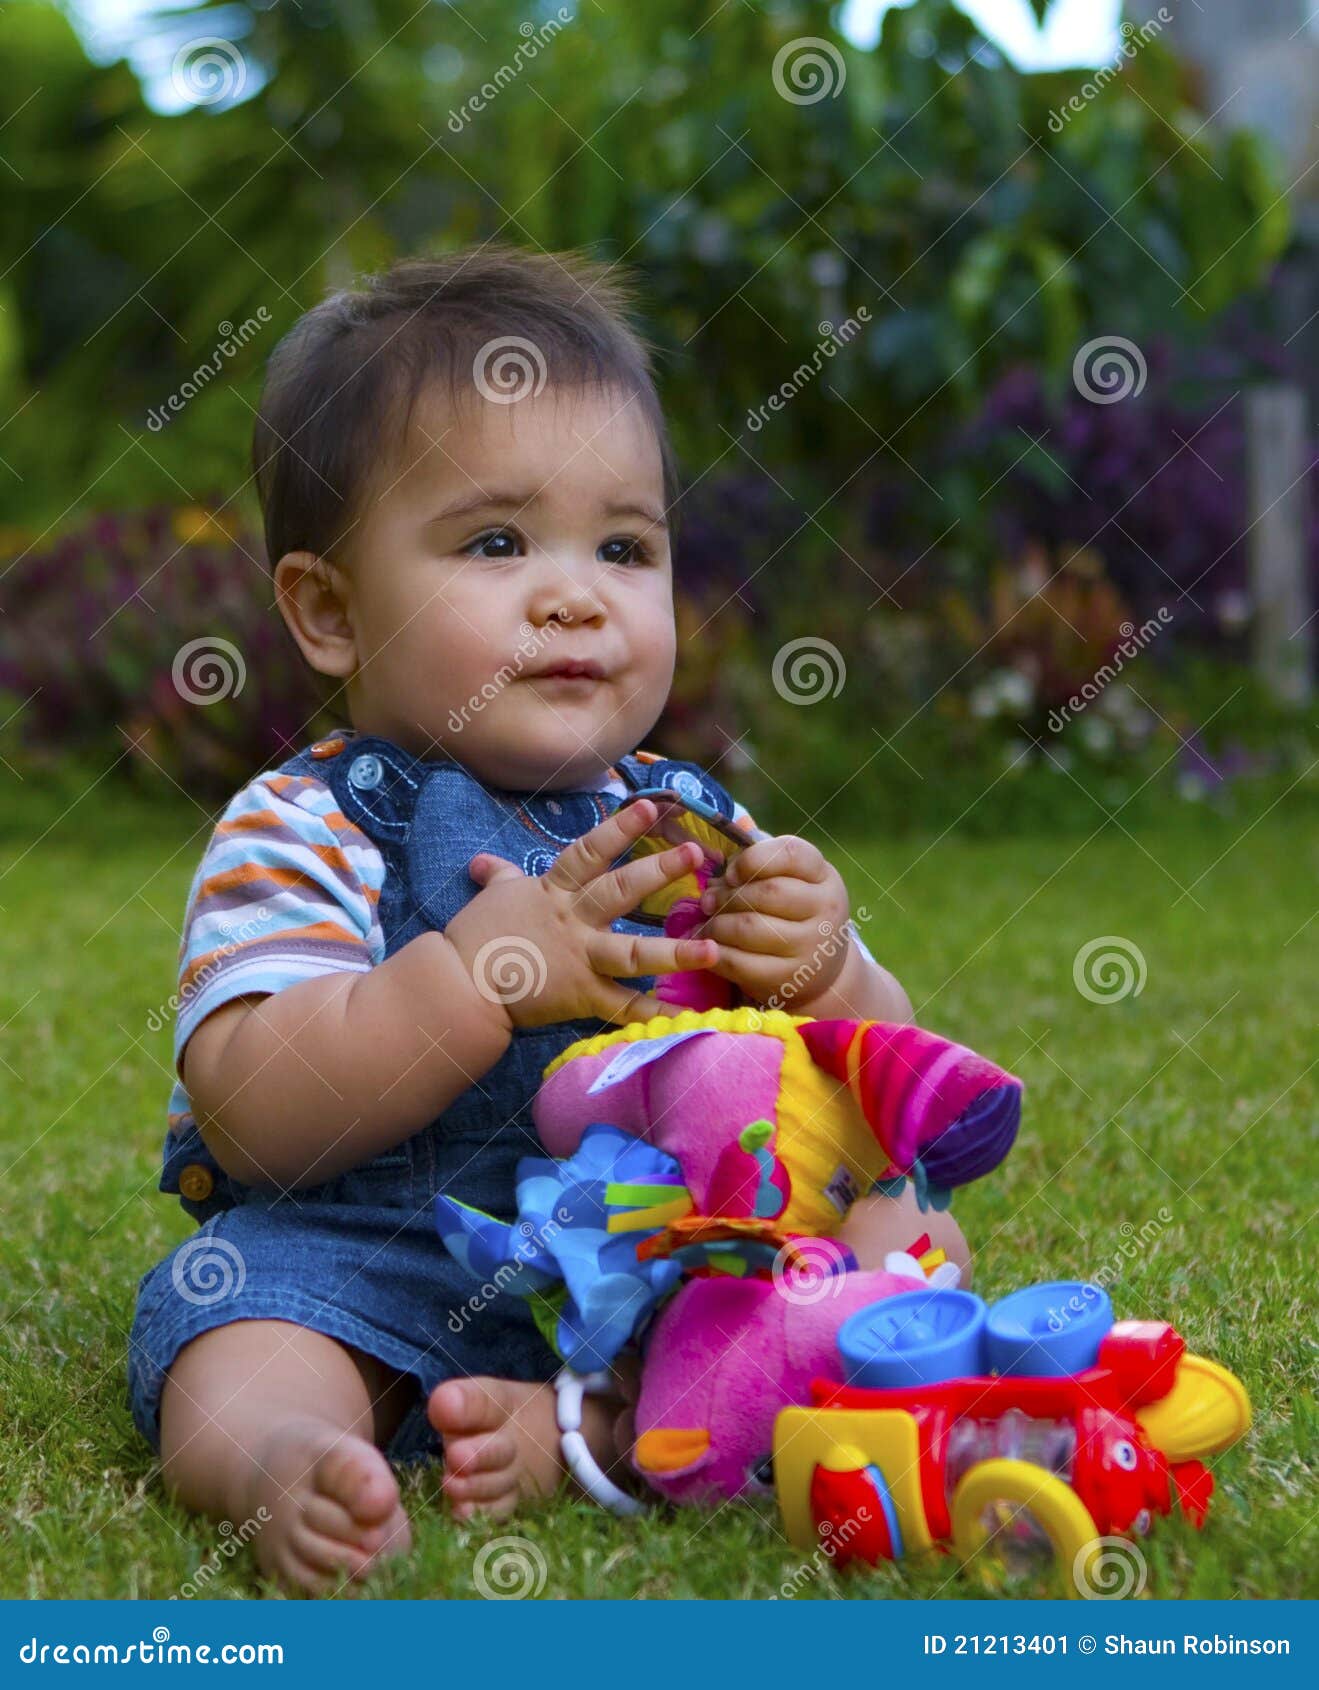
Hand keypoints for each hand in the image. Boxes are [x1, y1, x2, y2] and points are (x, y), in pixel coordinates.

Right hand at [445, 798, 718, 1029]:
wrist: (459, 986)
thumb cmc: (474, 938)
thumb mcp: (491, 899)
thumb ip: (499, 877)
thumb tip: (482, 863)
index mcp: (554, 892)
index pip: (590, 851)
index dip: (620, 828)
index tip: (650, 805)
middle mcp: (573, 920)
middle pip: (620, 891)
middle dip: (659, 871)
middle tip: (695, 853)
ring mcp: (580, 958)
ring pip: (634, 953)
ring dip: (676, 953)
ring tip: (714, 948)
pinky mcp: (581, 995)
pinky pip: (624, 1007)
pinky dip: (654, 1015)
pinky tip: (687, 1017)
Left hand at [695, 834, 851, 1009]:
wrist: (820, 971)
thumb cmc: (793, 913)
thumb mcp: (792, 880)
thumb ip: (761, 858)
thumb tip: (727, 843)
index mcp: (824, 876)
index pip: (791, 853)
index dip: (752, 859)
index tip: (731, 873)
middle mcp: (826, 909)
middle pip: (767, 892)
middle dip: (728, 895)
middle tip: (708, 900)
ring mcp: (810, 947)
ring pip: (749, 927)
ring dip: (717, 923)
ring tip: (707, 922)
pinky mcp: (788, 979)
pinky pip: (739, 962)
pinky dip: (715, 951)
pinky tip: (707, 945)